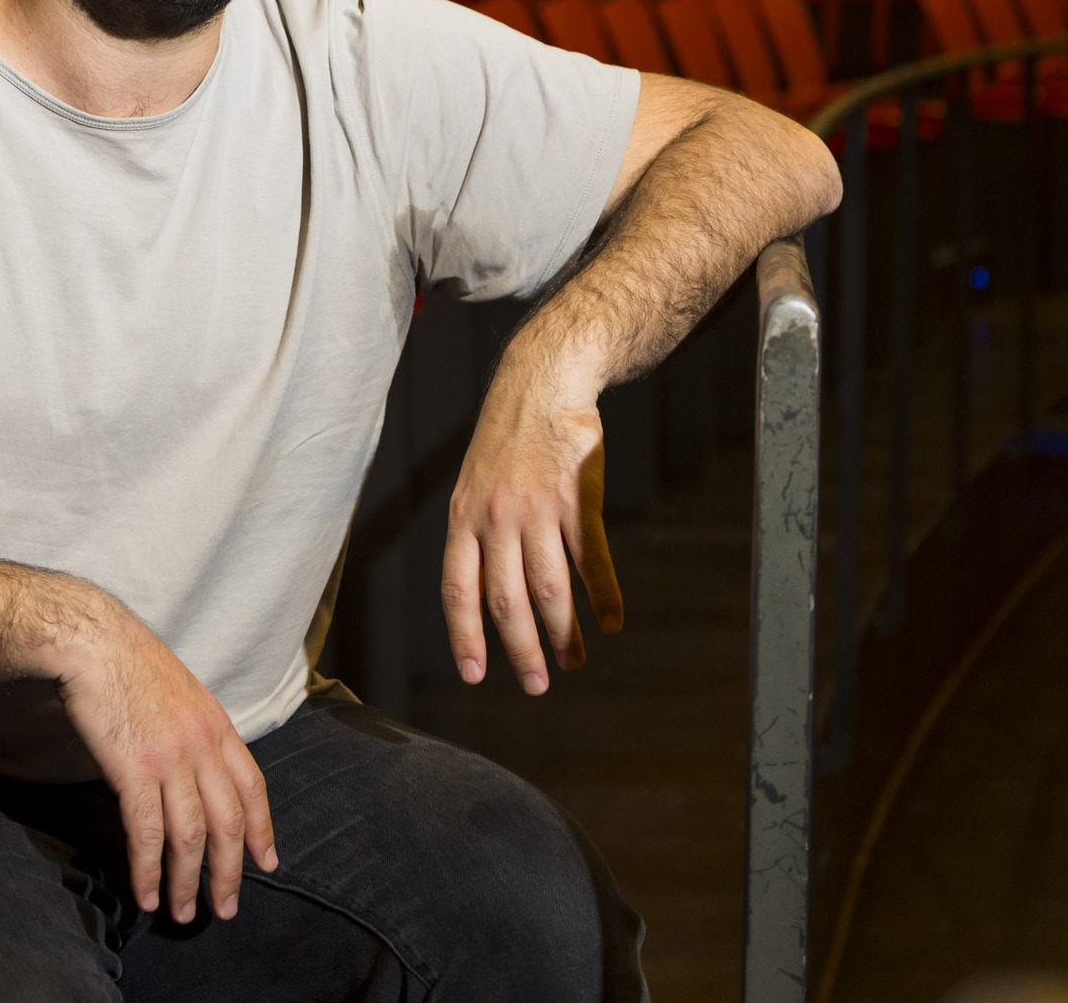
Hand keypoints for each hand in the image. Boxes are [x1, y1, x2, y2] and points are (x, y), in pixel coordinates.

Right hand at [52, 595, 277, 922]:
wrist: (93, 643)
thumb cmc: (129, 664)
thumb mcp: (182, 692)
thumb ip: (197, 731)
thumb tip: (197, 769)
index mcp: (217, 726)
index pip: (253, 787)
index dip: (263, 830)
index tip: (267, 863)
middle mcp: (203, 746)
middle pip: (228, 822)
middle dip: (230, 872)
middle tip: (226, 908)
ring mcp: (171, 759)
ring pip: (190, 836)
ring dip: (188, 882)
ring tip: (183, 914)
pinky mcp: (133, 770)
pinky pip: (146, 833)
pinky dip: (148, 869)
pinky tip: (147, 894)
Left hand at [441, 376, 624, 693]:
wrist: (541, 385)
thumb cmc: (506, 441)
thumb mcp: (472, 484)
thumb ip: (475, 534)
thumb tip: (480, 594)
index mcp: (463, 517)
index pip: (458, 589)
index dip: (464, 635)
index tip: (474, 674)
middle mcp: (496, 517)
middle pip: (506, 598)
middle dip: (521, 648)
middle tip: (536, 684)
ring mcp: (538, 509)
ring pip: (549, 586)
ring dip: (562, 631)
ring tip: (571, 661)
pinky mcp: (578, 499)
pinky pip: (591, 557)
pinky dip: (603, 594)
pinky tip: (609, 621)